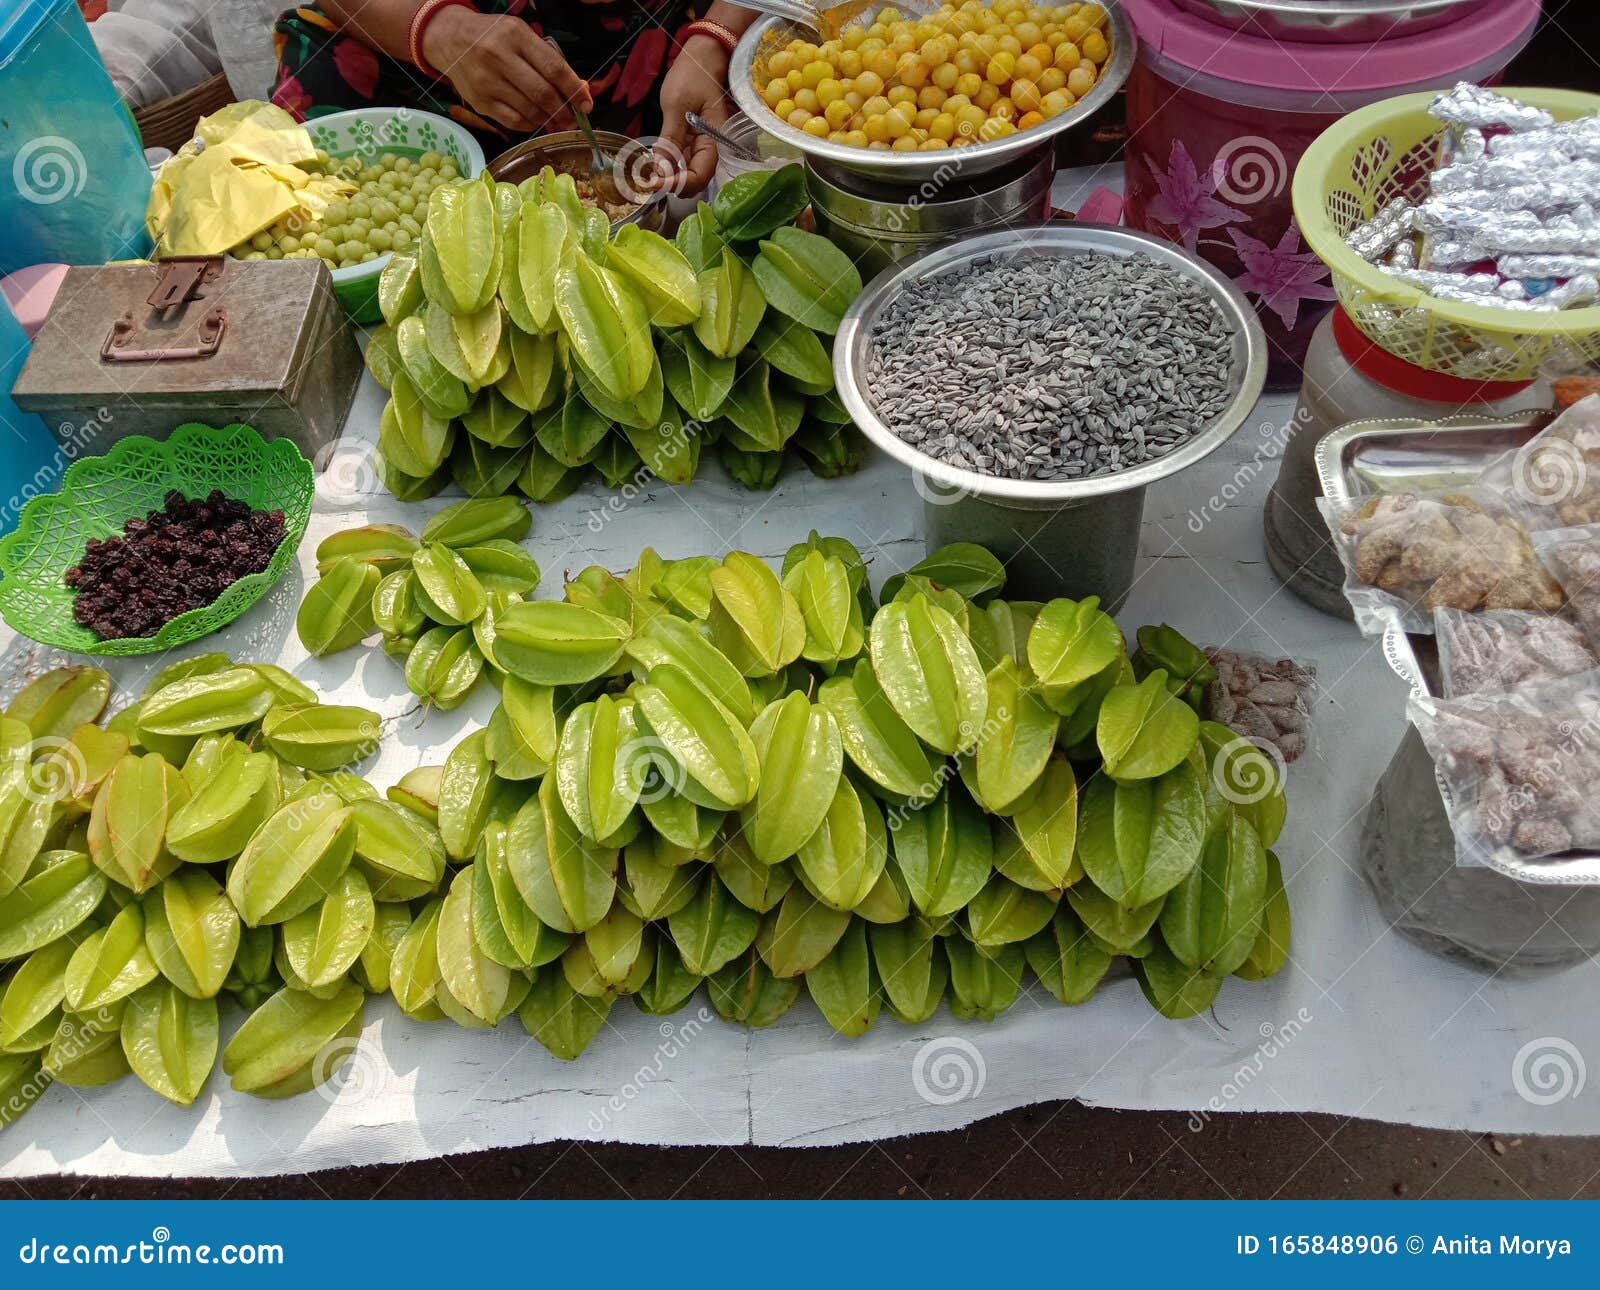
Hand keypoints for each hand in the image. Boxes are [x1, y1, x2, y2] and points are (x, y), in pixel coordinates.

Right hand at [423, 10, 591, 132]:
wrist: (449, 39)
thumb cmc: (493, 36)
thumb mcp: (520, 35)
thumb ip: (547, 60)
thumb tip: (578, 90)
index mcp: (515, 35)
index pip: (553, 68)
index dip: (574, 90)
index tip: (586, 104)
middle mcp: (499, 57)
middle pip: (543, 93)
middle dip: (564, 110)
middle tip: (573, 118)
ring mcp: (487, 81)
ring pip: (530, 110)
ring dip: (548, 119)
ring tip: (555, 119)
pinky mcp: (480, 101)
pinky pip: (514, 121)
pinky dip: (530, 124)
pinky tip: (535, 119)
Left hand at [658, 35, 730, 195]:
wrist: (701, 58)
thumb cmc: (692, 76)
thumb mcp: (676, 105)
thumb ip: (670, 139)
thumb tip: (661, 170)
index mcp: (714, 140)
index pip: (699, 175)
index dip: (678, 184)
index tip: (654, 185)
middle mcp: (711, 148)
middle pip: (695, 180)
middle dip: (673, 186)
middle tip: (648, 183)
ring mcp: (702, 146)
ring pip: (688, 174)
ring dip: (670, 179)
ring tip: (649, 177)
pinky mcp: (693, 142)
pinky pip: (683, 162)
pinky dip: (669, 167)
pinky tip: (655, 166)